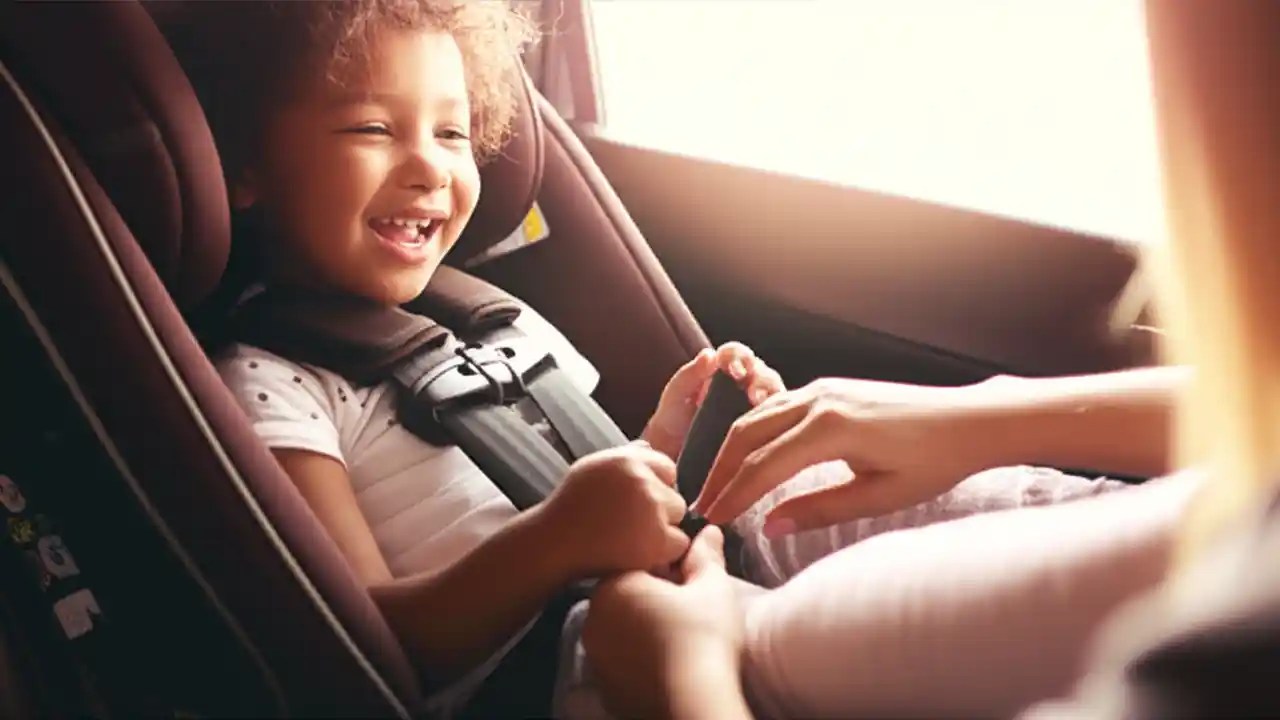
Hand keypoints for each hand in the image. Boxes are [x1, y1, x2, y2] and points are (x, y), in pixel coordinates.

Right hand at [539, 442, 690, 579]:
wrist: (554, 545)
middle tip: (631, 525)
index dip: (657, 486)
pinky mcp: (656, 540)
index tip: (639, 504)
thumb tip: (649, 447)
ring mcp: (650, 510)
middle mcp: (641, 481)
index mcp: (626, 461)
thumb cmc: (569, 509)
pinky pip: (679, 544)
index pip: (667, 468)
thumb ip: (624, 456)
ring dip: (663, 531)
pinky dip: (664, 553)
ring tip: (631, 539)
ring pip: (677, 519)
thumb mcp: (591, 469)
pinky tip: (638, 553)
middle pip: (675, 496)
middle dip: (661, 511)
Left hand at [584, 526, 746, 719]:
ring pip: (622, 631)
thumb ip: (705, 557)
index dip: (668, 569)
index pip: (638, 564)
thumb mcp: (712, 587)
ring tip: (679, 638)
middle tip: (687, 609)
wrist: (691, 702)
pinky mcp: (603, 686)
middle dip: (652, 598)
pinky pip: (621, 661)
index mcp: (613, 585)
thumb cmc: (702, 635)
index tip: (689, 580)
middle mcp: (593, 618)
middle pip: (626, 597)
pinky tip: (667, 663)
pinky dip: (639, 658)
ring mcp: (594, 655)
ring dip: (643, 628)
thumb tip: (708, 532)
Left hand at [642, 342, 785, 458]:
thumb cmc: (672, 423)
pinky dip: (776, 412)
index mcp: (720, 371)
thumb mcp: (675, 397)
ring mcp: (753, 405)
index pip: (735, 355)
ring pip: (772, 388)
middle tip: (751, 390)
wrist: (672, 457)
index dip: (737, 357)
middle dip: (758, 375)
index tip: (733, 369)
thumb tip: (709, 354)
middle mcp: (741, 384)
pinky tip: (767, 418)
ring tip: (758, 400)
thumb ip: (689, 375)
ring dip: (768, 391)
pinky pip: (777, 414)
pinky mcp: (762, 426)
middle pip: (758, 369)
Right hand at [694, 377, 1015, 532]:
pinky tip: (749, 456)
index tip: (713, 520)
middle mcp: (818, 400)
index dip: (734, 496)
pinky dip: (754, 432)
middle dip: (721, 472)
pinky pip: (777, 408)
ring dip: (733, 450)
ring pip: (757, 416)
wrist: (970, 420)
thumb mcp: (880, 497)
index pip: (763, 467)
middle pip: (747, 435)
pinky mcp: (830, 388)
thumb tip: (769, 527)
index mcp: (830, 428)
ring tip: (720, 483)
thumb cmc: (935, 461)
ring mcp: (823, 389)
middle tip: (704, 505)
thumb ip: (820, 510)